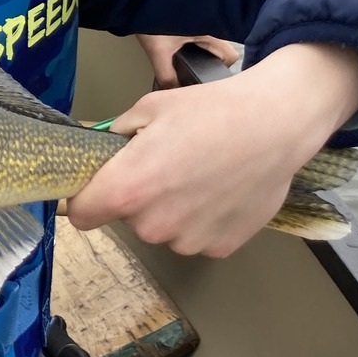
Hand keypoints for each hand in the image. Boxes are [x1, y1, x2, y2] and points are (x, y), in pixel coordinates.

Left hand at [68, 42, 357, 256]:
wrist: (277, 124)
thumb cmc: (211, 110)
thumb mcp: (151, 108)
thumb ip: (116, 135)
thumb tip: (99, 148)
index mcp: (128, 189)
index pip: (80, 214)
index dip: (86, 198)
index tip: (99, 186)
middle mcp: (153, 225)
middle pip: (128, 219)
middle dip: (139, 196)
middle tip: (167, 165)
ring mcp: (188, 241)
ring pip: (165, 229)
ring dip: (174, 210)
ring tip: (201, 175)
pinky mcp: (220, 248)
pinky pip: (198, 236)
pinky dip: (205, 220)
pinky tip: (223, 190)